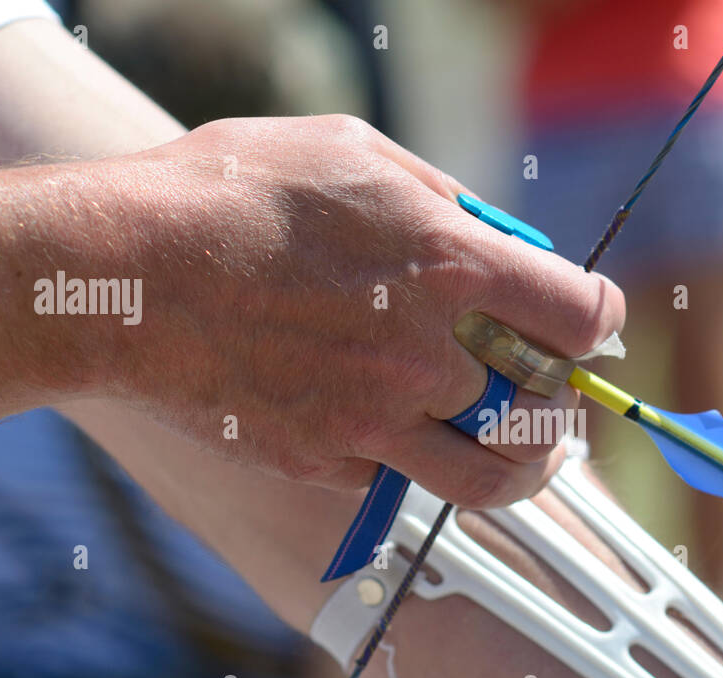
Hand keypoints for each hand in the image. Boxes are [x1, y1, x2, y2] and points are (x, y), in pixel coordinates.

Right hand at [93, 115, 624, 506]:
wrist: (124, 276)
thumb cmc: (234, 194)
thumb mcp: (354, 153)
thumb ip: (445, 199)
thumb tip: (500, 239)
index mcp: (450, 263)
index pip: (580, 314)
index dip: (598, 318)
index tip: (587, 322)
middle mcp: (427, 352)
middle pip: (546, 405)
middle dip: (561, 396)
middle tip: (552, 391)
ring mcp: (377, 417)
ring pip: (493, 478)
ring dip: (525, 468)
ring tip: (526, 455)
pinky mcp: (326, 461)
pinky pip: (402, 480)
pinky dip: (415, 461)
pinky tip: (398, 431)